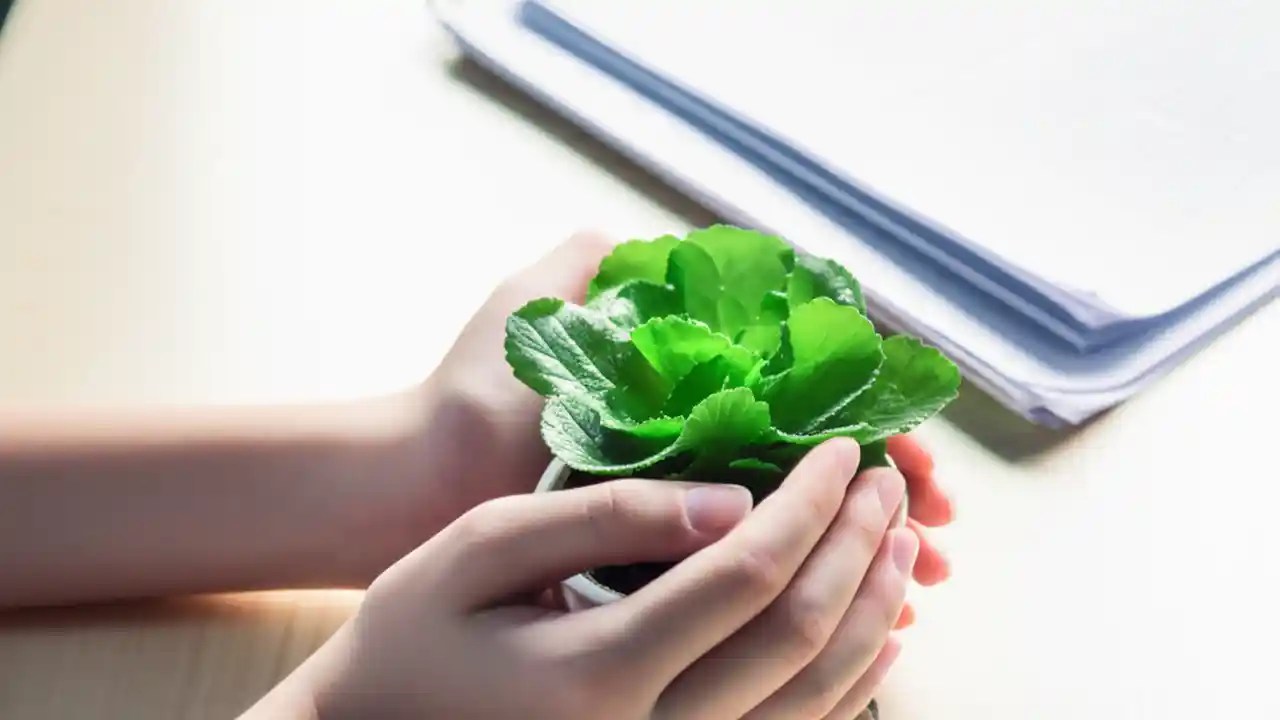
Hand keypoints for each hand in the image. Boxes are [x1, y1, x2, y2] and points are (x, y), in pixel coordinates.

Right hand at [259, 440, 914, 718]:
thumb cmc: (415, 635)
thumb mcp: (482, 548)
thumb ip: (605, 517)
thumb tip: (730, 498)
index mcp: (599, 671)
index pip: (748, 574)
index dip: (809, 502)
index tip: (840, 447)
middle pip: (802, 635)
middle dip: (858, 544)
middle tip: (885, 478)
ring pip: (819, 696)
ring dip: (874, 608)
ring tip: (899, 538)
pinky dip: (854, 675)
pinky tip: (876, 624)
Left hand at [383, 233, 953, 609]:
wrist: (410, 479)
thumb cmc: (472, 389)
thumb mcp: (533, 303)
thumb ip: (593, 261)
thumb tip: (665, 231)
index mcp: (687, 382)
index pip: (807, 397)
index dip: (873, 426)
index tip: (914, 462)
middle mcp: (695, 440)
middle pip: (822, 466)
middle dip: (891, 498)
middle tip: (939, 533)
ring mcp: (679, 499)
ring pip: (799, 523)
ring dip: (870, 549)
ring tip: (925, 580)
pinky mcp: (655, 551)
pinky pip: (748, 568)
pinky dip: (809, 585)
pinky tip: (863, 608)